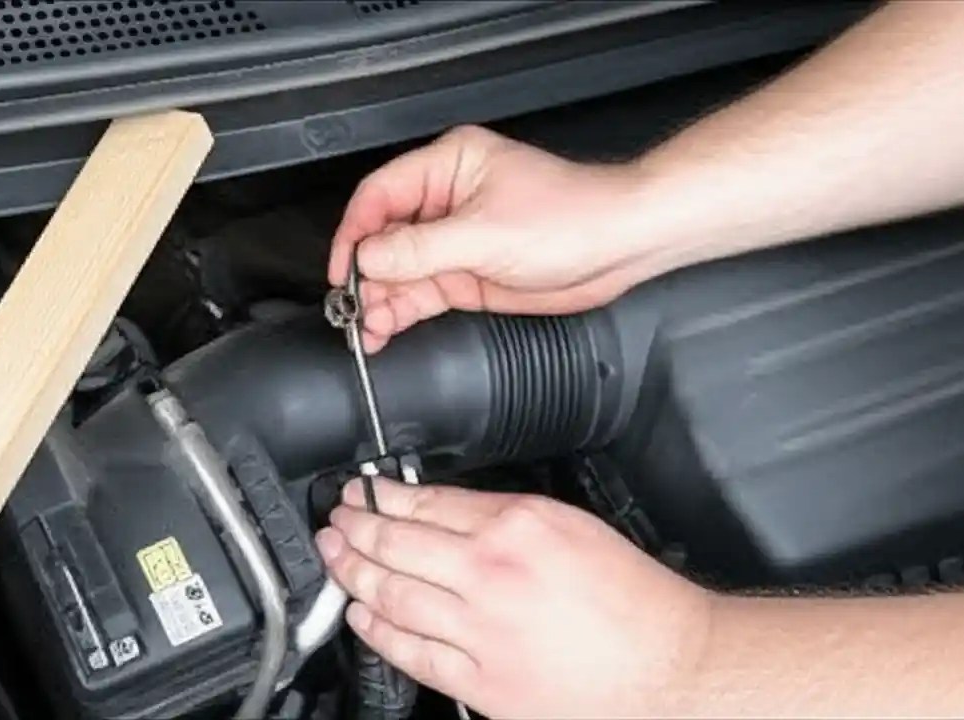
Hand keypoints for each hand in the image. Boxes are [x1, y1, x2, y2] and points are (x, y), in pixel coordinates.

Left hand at [315, 479, 711, 717]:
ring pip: (392, 595)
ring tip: (336, 559)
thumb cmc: (635, 602)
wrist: (670, 668)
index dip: (382, 495)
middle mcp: (491, 574)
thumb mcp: (570, 527)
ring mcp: (480, 631)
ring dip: (353, 574)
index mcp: (516, 526)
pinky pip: (411, 652)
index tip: (364, 492)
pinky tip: (361, 616)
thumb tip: (447, 510)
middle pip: (396, 544)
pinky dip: (377, 632)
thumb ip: (505, 514)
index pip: (426, 502)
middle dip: (354, 529)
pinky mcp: (480, 682)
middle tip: (334, 522)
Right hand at [327, 125, 671, 351]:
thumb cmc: (572, 217)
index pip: (379, 195)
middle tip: (350, 308)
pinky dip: (402, 311)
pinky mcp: (467, 273)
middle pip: (384, 237)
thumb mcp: (485, 234)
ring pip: (400, 271)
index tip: (343, 270)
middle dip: (365, 275)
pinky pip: (422, 292)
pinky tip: (385, 328)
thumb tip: (369, 259)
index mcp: (448, 165)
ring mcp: (455, 239)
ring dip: (381, 300)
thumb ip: (420, 249)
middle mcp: (446, 200)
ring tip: (366, 329)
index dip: (355, 234)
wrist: (620, 246)